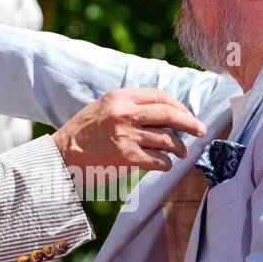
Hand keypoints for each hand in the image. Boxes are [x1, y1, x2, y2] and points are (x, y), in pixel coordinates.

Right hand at [52, 88, 205, 171]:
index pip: (159, 96)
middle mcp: (125, 113)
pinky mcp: (127, 157)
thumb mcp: (102, 107)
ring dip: (179, 148)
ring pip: (167, 139)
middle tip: (200, 130)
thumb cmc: (82, 133)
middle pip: (169, 114)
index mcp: (120, 97)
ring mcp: (126, 135)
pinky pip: (158, 160)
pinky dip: (165, 164)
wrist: (62, 155)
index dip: (179, 106)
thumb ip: (128, 105)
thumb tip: (161, 111)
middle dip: (190, 123)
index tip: (187, 115)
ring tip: (181, 153)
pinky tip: (164, 165)